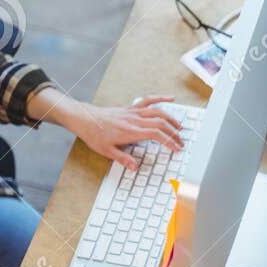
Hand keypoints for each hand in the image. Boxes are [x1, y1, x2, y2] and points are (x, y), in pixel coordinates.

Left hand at [62, 96, 184, 168]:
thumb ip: (123, 159)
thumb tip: (135, 167)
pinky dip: (161, 98)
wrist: (85, 118)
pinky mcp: (131, 108)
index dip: (169, 141)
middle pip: (161, 124)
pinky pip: (149, 101)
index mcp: (131, 131)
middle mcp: (135, 120)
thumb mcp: (106, 151)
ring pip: (158, 112)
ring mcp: (134, 112)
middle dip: (174, 133)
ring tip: (180, 127)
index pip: (156, 135)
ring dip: (171, 119)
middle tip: (181, 142)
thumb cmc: (94, 134)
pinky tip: (170, 98)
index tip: (176, 148)